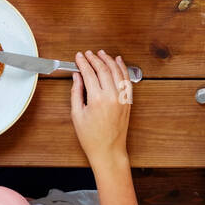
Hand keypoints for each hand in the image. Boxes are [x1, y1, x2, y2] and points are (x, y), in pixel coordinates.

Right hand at [70, 50, 131, 167]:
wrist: (108, 150)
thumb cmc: (91, 137)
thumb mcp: (77, 115)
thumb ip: (76, 92)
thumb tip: (77, 77)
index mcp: (97, 99)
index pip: (89, 73)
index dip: (83, 62)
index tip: (79, 57)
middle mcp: (112, 96)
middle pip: (103, 69)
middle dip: (95, 59)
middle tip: (88, 54)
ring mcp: (122, 98)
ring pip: (117, 71)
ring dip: (109, 60)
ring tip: (102, 54)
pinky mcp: (128, 101)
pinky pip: (126, 80)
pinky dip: (123, 68)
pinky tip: (118, 62)